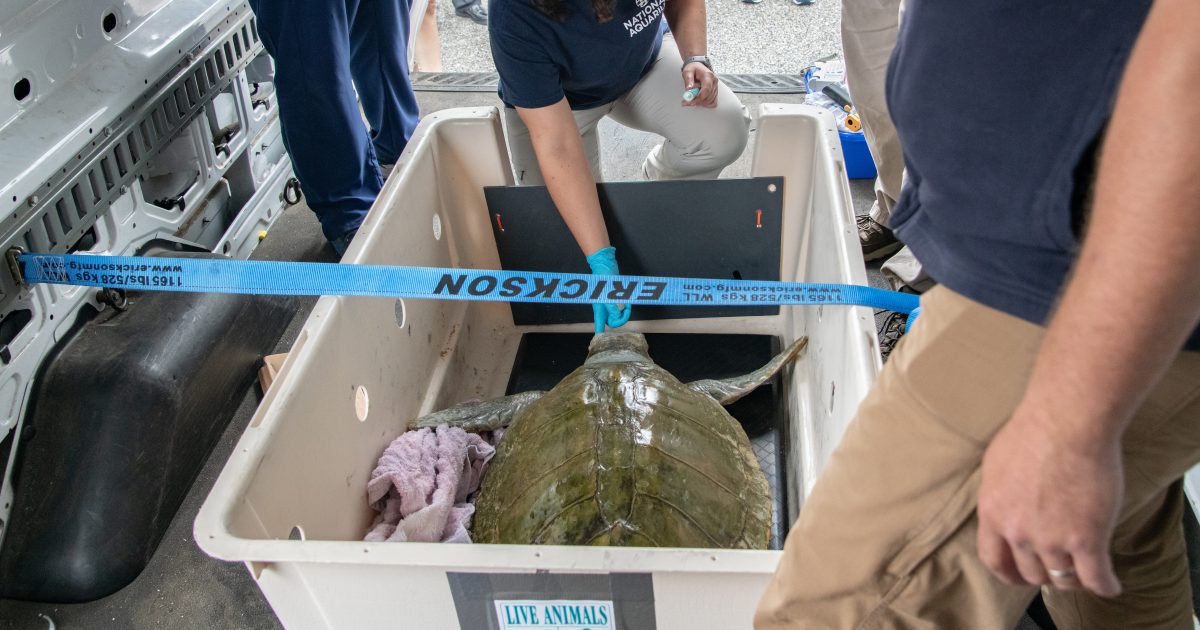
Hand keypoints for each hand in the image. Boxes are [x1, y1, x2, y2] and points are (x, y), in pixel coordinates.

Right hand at [585, 246, 630, 332]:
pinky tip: (628, 301)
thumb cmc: (603, 279)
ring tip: (627, 303)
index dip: (600, 334)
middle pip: (613, 322)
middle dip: (621, 318)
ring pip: (619, 314)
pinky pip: (622, 307)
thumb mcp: (606, 294)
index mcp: (600, 308)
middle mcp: (605, 308)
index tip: (596, 343)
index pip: (599, 325)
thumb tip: (616, 316)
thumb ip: (611, 307)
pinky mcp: (617, 297)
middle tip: (626, 310)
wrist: (606, 265)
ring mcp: (611, 303)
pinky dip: (627, 305)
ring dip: (625, 311)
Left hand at [682, 61, 717, 107]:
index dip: (698, 98)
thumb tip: (689, 89)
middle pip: (708, 97)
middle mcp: (714, 82)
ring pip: (710, 101)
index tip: (689, 102)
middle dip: (697, 101)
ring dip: (700, 102)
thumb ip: (688, 80)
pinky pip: (713, 102)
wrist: (698, 66)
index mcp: (708, 76)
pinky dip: (705, 104)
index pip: (706, 90)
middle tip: (686, 101)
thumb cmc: (693, 69)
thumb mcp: (687, 71)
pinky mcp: (715, 92)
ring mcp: (716, 87)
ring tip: (692, 97)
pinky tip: (699, 100)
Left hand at [976, 401, 1123, 597]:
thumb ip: (1001, 492)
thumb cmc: (1034, 430)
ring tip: (1086, 573)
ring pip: (1062, 577)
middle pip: (1030, 571)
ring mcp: (1051, 539)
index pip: (993, 558)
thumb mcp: (998, 463)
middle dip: (1044, 573)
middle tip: (1058, 568)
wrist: (1066, 421)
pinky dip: (1104, 585)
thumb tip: (1005, 502)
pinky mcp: (1086, 539)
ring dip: (1074, 578)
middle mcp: (1017, 531)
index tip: (1018, 576)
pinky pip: (1096, 577)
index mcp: (992, 512)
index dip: (1008, 572)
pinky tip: (1110, 585)